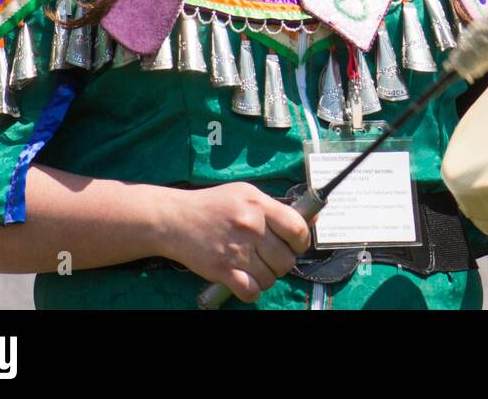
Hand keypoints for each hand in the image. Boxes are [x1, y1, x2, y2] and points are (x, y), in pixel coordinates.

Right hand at [154, 182, 311, 303]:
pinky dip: (252, 290)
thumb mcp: (247, 195)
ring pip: (271, 278)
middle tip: (270, 257)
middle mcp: (251, 227)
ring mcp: (237, 250)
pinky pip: (251, 291)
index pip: (298, 229)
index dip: (302, 241)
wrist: (174, 219)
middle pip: (286, 259)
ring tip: (255, 267)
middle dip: (282, 262)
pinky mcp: (222, 270)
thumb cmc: (213, 205)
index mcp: (259, 205)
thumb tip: (313, 219)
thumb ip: (277, 207)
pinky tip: (246, 280)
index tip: (295, 245)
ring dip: (266, 277)